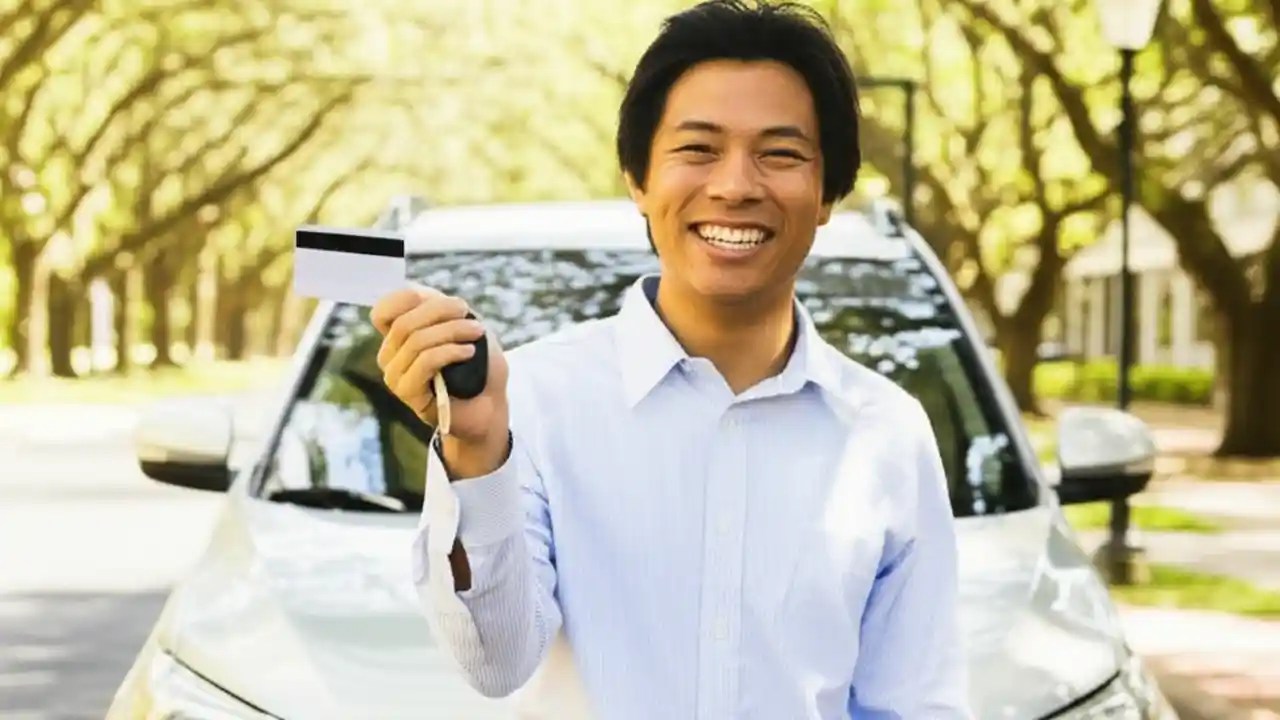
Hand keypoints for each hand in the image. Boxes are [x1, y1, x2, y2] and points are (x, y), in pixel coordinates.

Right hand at [371, 285, 510, 476]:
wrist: (489, 406)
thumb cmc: (478, 365)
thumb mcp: (463, 325)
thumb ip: (438, 305)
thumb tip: (417, 292)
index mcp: (398, 336)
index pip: (383, 310)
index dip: (409, 298)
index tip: (451, 304)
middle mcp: (389, 355)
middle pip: (405, 322)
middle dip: (442, 312)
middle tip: (471, 316)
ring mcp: (395, 376)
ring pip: (416, 341)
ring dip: (452, 331)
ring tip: (477, 333)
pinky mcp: (407, 392)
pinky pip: (425, 362)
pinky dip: (450, 352)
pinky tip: (468, 352)